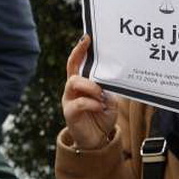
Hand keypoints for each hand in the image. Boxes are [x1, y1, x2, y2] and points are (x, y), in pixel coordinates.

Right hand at [62, 35, 117, 149]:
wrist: (97, 140)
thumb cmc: (102, 117)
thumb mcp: (110, 99)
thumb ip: (108, 87)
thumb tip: (109, 78)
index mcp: (81, 83)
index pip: (76, 62)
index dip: (79, 50)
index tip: (87, 38)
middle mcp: (72, 90)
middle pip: (73, 71)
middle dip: (86, 70)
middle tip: (100, 79)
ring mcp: (69, 100)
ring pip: (73, 83)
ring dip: (90, 87)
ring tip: (101, 95)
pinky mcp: (69, 113)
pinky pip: (78, 103)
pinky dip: (91, 103)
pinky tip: (99, 107)